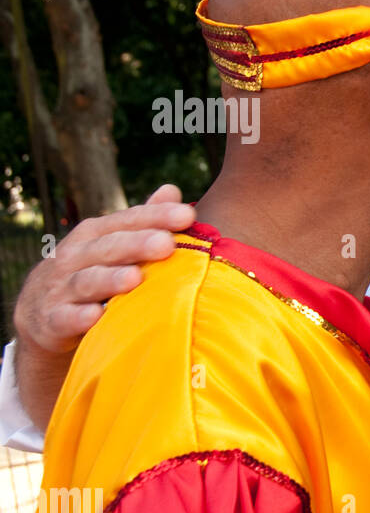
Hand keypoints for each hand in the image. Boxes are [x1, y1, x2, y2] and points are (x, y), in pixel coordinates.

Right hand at [14, 184, 195, 353]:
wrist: (38, 313)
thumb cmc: (88, 273)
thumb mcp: (110, 244)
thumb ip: (141, 222)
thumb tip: (172, 191)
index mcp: (94, 235)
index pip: (127, 221)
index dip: (156, 216)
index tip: (187, 215)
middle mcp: (75, 257)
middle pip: (108, 248)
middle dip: (137, 245)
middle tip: (166, 244)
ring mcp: (60, 288)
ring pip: (86, 281)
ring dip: (110, 280)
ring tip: (135, 278)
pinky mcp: (51, 321)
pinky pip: (65, 318)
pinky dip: (78, 317)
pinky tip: (96, 316)